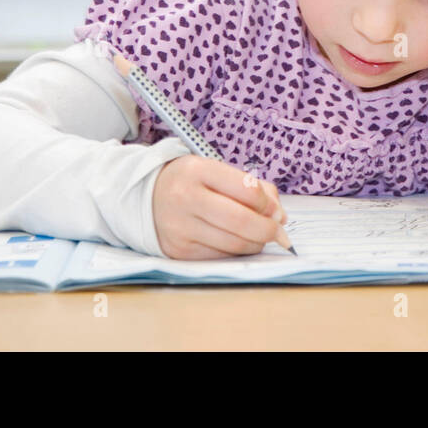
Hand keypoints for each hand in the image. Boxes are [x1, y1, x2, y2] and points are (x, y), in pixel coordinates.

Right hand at [153, 155, 290, 259]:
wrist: (147, 198)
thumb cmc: (192, 183)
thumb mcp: (217, 172)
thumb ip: (253, 188)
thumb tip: (280, 216)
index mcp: (197, 170)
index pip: (247, 190)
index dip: (269, 204)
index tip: (275, 210)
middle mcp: (185, 198)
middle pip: (242, 221)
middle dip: (269, 230)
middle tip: (279, 232)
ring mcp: (180, 227)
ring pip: (235, 244)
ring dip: (256, 243)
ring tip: (258, 236)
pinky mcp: (179, 251)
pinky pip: (222, 257)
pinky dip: (237, 252)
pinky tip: (237, 242)